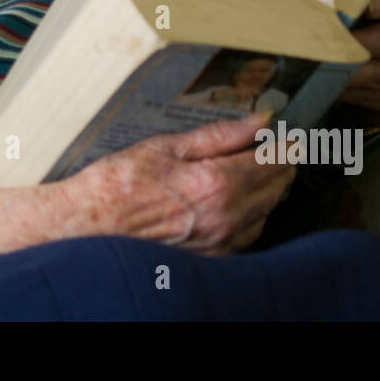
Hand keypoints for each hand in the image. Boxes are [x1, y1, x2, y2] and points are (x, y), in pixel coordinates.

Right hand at [67, 114, 295, 255]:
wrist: (88, 226)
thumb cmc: (117, 185)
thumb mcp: (167, 147)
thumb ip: (220, 135)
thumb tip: (260, 121)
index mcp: (216, 184)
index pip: (270, 161)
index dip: (285, 145)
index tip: (291, 135)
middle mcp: (225, 218)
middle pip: (276, 188)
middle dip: (282, 166)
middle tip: (282, 149)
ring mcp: (220, 243)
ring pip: (266, 214)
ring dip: (270, 191)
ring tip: (262, 171)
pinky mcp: (212, 259)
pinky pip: (248, 235)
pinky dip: (253, 215)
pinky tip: (240, 202)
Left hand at [334, 0, 379, 127]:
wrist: (379, 71)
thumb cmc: (368, 33)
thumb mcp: (366, 13)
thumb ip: (354, 8)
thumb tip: (327, 12)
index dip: (378, 2)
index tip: (355, 7)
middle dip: (354, 43)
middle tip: (324, 45)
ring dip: (350, 73)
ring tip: (323, 70)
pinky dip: (354, 94)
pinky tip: (335, 90)